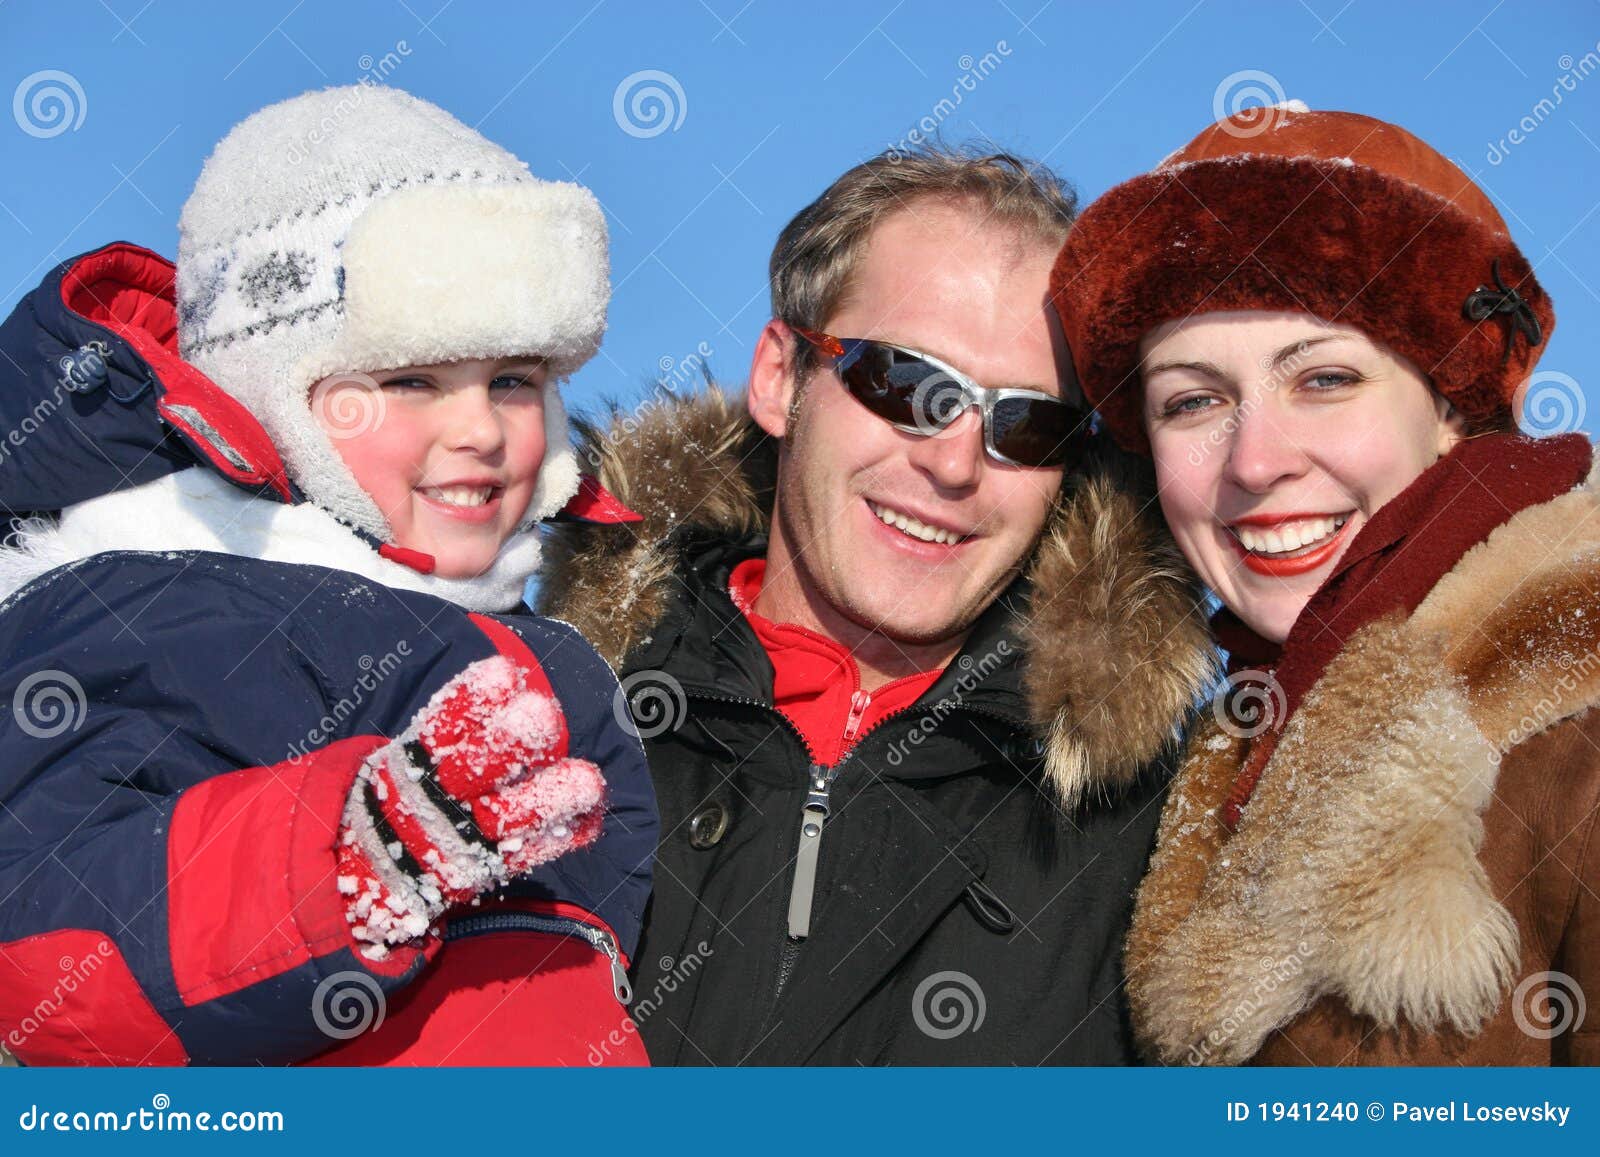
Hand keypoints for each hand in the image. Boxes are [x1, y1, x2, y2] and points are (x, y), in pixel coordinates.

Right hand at [336, 656, 605, 955]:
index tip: (504, 673)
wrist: (377, 867)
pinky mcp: (486, 869)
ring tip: (587, 781)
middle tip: (543, 714)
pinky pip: (525, 855)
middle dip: (510, 743)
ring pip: (506, 817)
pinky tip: (590, 817)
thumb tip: (508, 675)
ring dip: (550, 797)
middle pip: (472, 770)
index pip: (440, 728)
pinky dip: (560, 837)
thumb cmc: (414, 791)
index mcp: (415, 764)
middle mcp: (439, 800)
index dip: (471, 699)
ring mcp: (463, 839)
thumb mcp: (412, 756)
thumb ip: (454, 723)